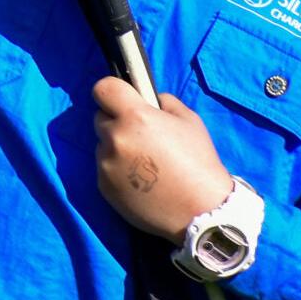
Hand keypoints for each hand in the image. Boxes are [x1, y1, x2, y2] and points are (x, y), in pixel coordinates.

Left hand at [91, 77, 233, 239]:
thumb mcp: (189, 120)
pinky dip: (116, 171)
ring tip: (143, 164)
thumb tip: (148, 99)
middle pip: (101, 118)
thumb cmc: (198, 161)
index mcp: (135, 117)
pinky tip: (140, 182)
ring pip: (102, 145)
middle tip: (141, 136)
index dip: (112, 91)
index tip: (122, 99)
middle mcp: (115, 138)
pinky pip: (104, 168)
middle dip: (116, 122)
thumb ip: (163, 102)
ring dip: (116, 148)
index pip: (103, 89)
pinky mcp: (103, 187)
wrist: (199, 210)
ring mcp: (106, 165)